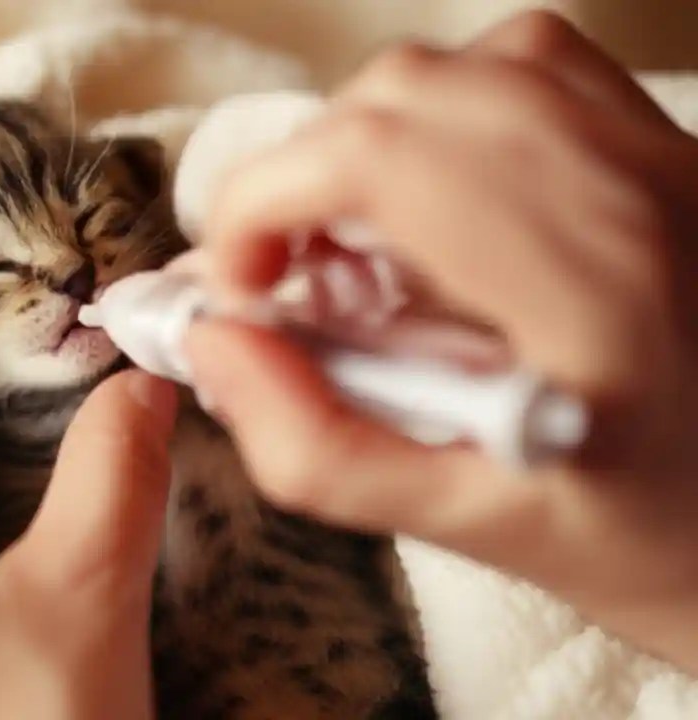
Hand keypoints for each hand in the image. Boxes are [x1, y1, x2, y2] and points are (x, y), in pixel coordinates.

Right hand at [187, 10, 697, 672]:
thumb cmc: (651, 539)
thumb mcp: (472, 530)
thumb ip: (316, 451)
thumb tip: (215, 346)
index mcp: (587, 287)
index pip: (376, 159)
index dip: (263, 201)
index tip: (242, 286)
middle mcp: (632, 189)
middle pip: (402, 96)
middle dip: (300, 176)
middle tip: (290, 277)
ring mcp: (661, 155)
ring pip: (459, 66)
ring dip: (367, 141)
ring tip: (359, 241)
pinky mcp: (668, 150)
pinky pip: (530, 68)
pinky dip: (445, 112)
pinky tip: (437, 197)